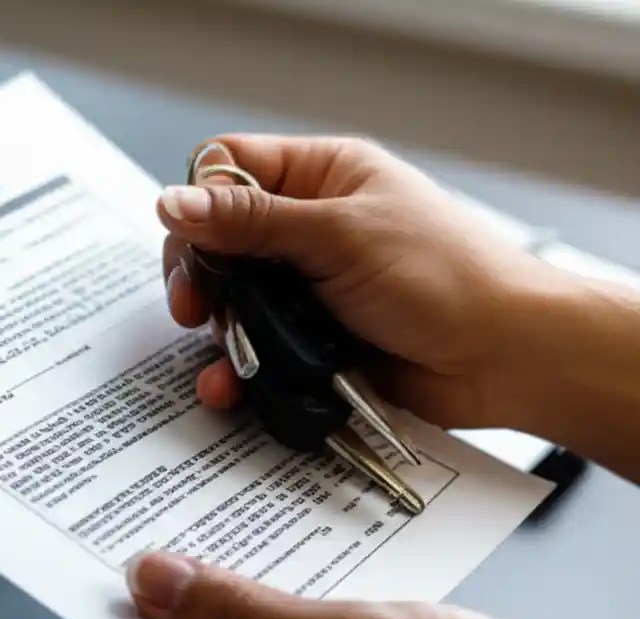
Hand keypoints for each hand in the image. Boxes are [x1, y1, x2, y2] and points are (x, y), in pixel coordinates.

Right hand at [158, 134, 582, 429]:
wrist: (506, 361)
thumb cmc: (446, 278)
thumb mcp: (339, 235)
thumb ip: (250, 222)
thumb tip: (172, 201)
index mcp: (322, 176)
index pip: (229, 170)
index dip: (199, 203)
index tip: (194, 244)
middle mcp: (308, 227)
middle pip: (217, 241)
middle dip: (200, 275)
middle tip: (194, 306)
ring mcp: (307, 286)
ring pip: (231, 301)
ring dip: (218, 330)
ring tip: (223, 356)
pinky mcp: (309, 340)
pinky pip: (253, 349)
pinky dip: (236, 370)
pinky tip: (228, 387)